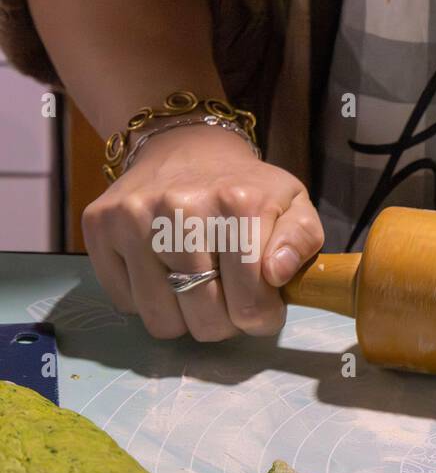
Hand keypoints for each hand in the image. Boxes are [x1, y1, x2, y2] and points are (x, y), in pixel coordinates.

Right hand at [82, 124, 324, 340]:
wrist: (188, 150)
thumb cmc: (247, 190)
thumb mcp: (294, 207)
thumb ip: (300, 242)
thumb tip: (276, 274)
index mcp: (238, 205)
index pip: (251, 306)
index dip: (262, 318)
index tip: (263, 305)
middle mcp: (180, 210)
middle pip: (206, 320)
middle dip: (226, 322)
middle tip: (230, 298)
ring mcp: (132, 218)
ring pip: (162, 321)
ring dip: (186, 318)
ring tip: (199, 287)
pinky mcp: (98, 226)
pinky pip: (125, 303)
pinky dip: (149, 301)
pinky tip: (165, 272)